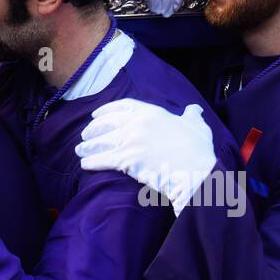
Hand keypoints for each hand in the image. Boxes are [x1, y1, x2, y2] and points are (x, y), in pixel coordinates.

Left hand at [76, 99, 216, 215]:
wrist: (197, 172)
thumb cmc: (199, 150)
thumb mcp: (197, 126)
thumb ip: (191, 116)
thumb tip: (194, 110)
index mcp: (151, 112)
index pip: (122, 107)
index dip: (106, 110)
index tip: (96, 116)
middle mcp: (137, 123)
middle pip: (107, 123)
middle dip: (93, 129)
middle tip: (85, 135)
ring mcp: (130, 141)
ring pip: (102, 141)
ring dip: (88, 146)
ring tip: (80, 151)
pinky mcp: (127, 160)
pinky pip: (103, 159)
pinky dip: (92, 162)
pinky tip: (85, 165)